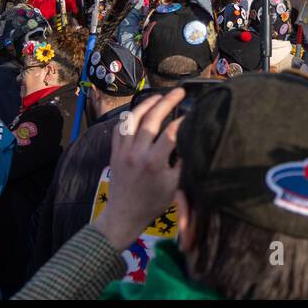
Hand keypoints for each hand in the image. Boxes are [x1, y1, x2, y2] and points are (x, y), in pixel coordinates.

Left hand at [95, 88, 184, 249]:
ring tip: (159, 96)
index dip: (184, 120)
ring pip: (132, 118)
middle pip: (151, 118)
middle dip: (167, 101)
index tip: (193, 113)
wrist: (124, 215)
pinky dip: (130, 116)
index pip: (171, 132)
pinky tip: (140, 111)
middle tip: (180, 91)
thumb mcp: (175, 186)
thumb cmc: (153, 203)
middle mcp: (137, 153)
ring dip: (147, 104)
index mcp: (154, 163)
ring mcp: (123, 151)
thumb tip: (192, 139)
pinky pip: (120, 127)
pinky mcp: (114, 152)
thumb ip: (183, 162)